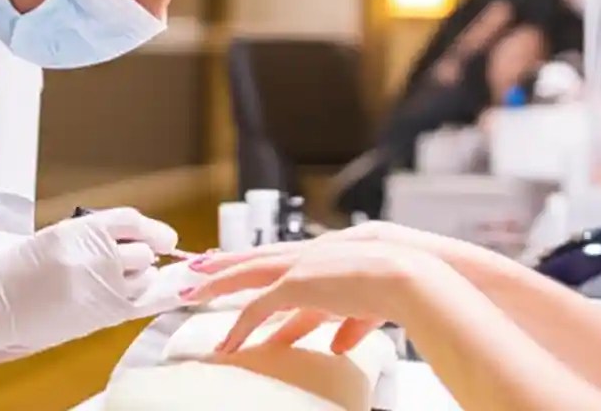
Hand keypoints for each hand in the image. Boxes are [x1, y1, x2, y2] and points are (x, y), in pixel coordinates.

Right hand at [0, 207, 178, 367]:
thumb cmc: (13, 274)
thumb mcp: (52, 240)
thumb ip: (90, 238)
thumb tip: (134, 242)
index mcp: (75, 230)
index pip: (129, 220)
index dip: (151, 228)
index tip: (164, 237)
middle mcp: (91, 255)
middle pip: (142, 251)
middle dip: (141, 257)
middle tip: (129, 265)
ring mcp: (97, 286)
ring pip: (144, 277)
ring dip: (140, 279)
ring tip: (115, 284)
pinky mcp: (99, 314)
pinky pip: (144, 302)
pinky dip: (159, 296)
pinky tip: (172, 293)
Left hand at [184, 241, 438, 354]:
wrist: (410, 274)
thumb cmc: (402, 284)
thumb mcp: (371, 309)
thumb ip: (351, 324)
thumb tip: (338, 345)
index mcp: (327, 256)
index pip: (282, 257)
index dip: (258, 264)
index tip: (240, 268)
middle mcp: (309, 256)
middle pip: (256, 258)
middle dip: (226, 263)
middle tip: (198, 266)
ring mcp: (300, 266)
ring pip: (245, 273)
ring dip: (216, 283)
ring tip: (191, 291)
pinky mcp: (295, 284)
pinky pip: (257, 308)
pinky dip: (240, 326)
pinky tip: (227, 343)